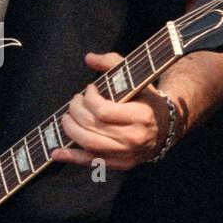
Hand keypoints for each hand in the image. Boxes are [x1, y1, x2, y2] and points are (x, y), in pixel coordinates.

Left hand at [49, 51, 169, 171]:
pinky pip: (91, 162)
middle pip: (92, 127)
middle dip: (75, 112)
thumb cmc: (147, 100)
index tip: (88, 90)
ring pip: (89, 144)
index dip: (88, 99)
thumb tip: (88, 58)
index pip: (103, 111)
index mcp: (141, 116)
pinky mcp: (121, 164)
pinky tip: (56, 153)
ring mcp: (127, 154)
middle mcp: (134, 138)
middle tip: (73, 102)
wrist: (166, 127)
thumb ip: (113, 63)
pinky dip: (71, 157)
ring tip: (67, 118)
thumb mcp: (137, 79)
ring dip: (71, 130)